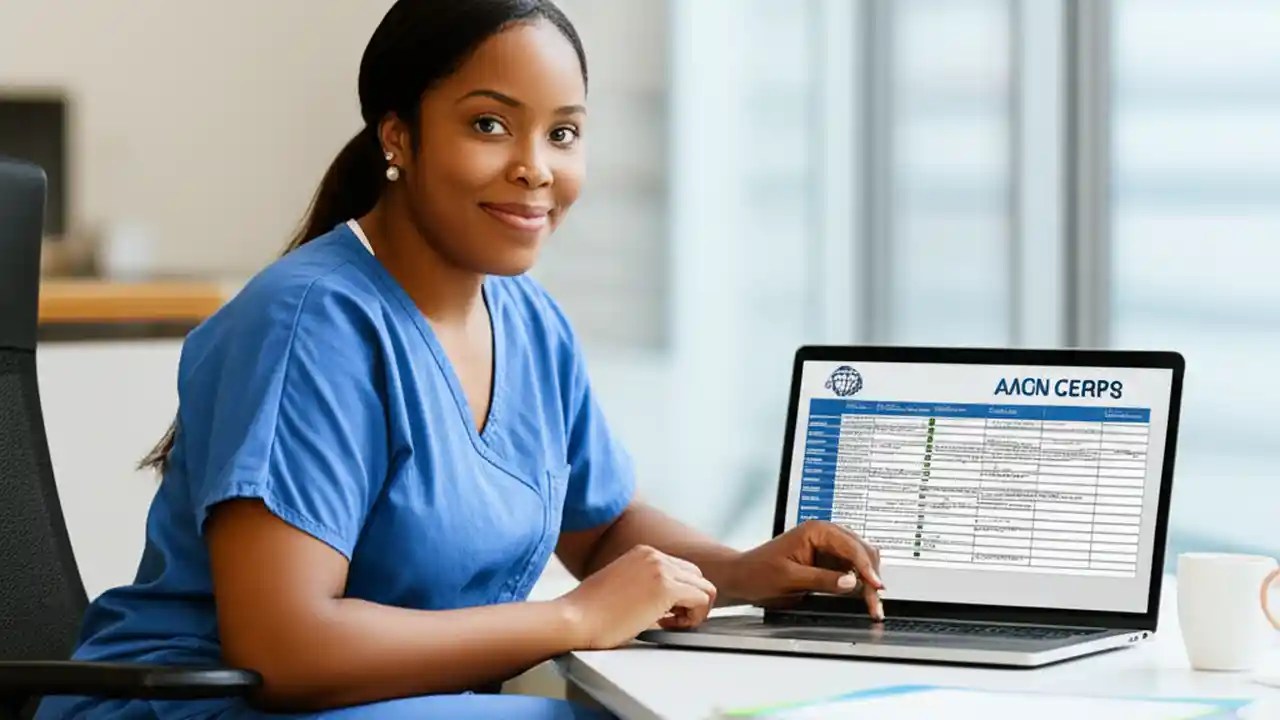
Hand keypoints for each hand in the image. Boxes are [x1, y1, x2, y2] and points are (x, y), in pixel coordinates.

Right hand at [556, 545, 716, 649]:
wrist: (574, 619)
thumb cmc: (590, 612)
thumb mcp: (620, 586)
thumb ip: (645, 586)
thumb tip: (667, 603)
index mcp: (643, 553)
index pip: (682, 570)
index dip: (679, 596)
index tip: (662, 614)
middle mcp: (654, 555)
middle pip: (697, 576)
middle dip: (690, 601)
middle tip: (669, 621)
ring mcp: (661, 568)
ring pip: (705, 588)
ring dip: (694, 610)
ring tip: (670, 624)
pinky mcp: (666, 587)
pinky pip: (702, 600)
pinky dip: (694, 617)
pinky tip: (669, 626)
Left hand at [726, 520, 884, 619]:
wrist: (743, 578)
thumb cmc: (757, 571)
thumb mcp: (789, 578)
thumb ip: (821, 579)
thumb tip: (850, 582)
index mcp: (816, 530)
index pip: (851, 546)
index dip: (866, 567)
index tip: (875, 585)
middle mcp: (826, 535)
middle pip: (862, 552)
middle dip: (871, 577)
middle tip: (876, 603)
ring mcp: (829, 549)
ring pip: (861, 562)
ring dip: (869, 583)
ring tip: (874, 606)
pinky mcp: (829, 563)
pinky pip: (852, 572)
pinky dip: (861, 586)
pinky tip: (866, 600)